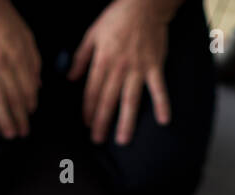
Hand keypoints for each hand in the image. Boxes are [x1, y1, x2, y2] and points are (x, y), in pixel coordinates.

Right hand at [0, 0, 39, 138]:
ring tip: (8, 133)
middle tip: (22, 134)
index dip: (31, 104)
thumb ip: (33, 61)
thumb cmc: (2, 18)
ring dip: (4, 118)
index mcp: (20, 56)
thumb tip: (38, 85)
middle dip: (20, 119)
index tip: (30, 116)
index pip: (28, 87)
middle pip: (14, 97)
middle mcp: (4, 63)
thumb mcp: (25, 36)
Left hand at [69, 0, 174, 144]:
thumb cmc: (117, 17)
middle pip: (108, 99)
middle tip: (97, 140)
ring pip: (130, 99)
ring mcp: (138, 68)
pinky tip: (164, 121)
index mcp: (102, 60)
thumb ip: (81, 57)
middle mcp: (119, 67)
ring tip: (122, 140)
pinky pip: (159, 88)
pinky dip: (162, 104)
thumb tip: (70, 78)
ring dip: (126, 121)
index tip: (85, 124)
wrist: (144, 4)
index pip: (92, 90)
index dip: (87, 109)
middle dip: (101, 121)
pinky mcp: (154, 66)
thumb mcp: (92, 34)